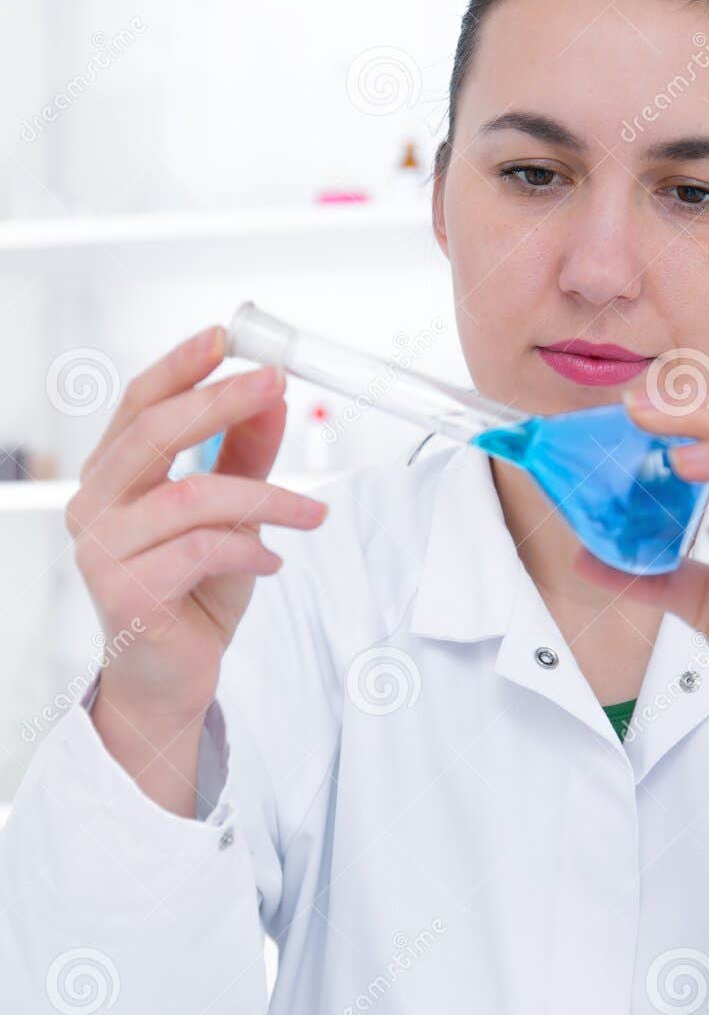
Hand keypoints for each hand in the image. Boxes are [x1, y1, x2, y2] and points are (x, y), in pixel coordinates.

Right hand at [67, 324, 329, 731]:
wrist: (169, 679)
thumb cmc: (190, 592)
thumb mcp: (230, 513)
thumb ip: (244, 454)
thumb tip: (271, 394)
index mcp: (112, 476)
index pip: (138, 403)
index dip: (181, 365)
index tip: (229, 335)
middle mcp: (95, 506)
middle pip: (154, 433)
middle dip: (222, 402)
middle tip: (276, 385)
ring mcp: (102, 551)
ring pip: (189, 496)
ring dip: (263, 495)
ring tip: (308, 512)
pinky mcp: (124, 593)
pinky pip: (198, 550)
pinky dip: (248, 547)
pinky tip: (272, 558)